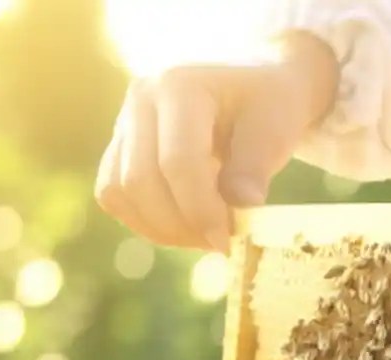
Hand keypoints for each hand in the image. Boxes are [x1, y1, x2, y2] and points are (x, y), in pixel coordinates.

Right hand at [94, 32, 338, 251]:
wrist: (255, 90)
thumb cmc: (269, 107)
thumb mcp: (276, 128)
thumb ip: (256, 166)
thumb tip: (241, 205)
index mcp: (180, 86)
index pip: (177, 161)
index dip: (200, 209)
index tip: (227, 240)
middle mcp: (141, 99)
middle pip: (140, 180)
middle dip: (180, 224)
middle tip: (219, 243)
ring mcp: (125, 121)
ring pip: (118, 191)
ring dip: (160, 228)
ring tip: (204, 237)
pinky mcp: (120, 146)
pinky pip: (113, 194)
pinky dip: (144, 221)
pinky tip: (183, 229)